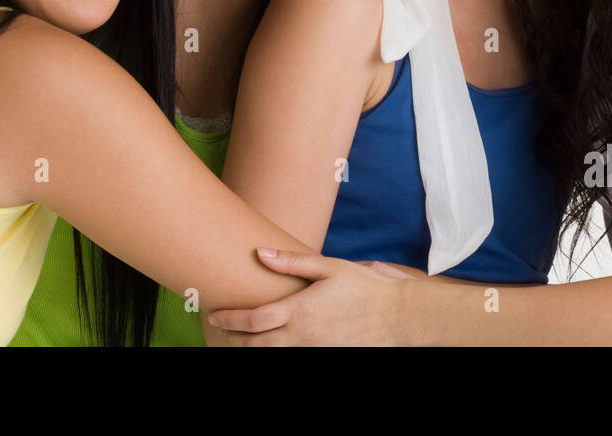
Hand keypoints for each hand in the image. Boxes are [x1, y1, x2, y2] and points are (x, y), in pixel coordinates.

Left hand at [207, 248, 411, 345]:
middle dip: (233, 339)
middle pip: (255, 345)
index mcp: (301, 311)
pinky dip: (274, 354)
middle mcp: (302, 336)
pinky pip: (292, 358)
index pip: (254, 321)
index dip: (230, 320)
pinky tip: (268, 345)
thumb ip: (293, 262)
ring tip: (237, 340)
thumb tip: (260, 253)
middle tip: (219, 330)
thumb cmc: (364, 287)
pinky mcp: (324, 356)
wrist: (397, 317)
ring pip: (271, 356)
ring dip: (250, 349)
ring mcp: (313, 350)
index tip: (215, 315)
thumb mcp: (330, 267)